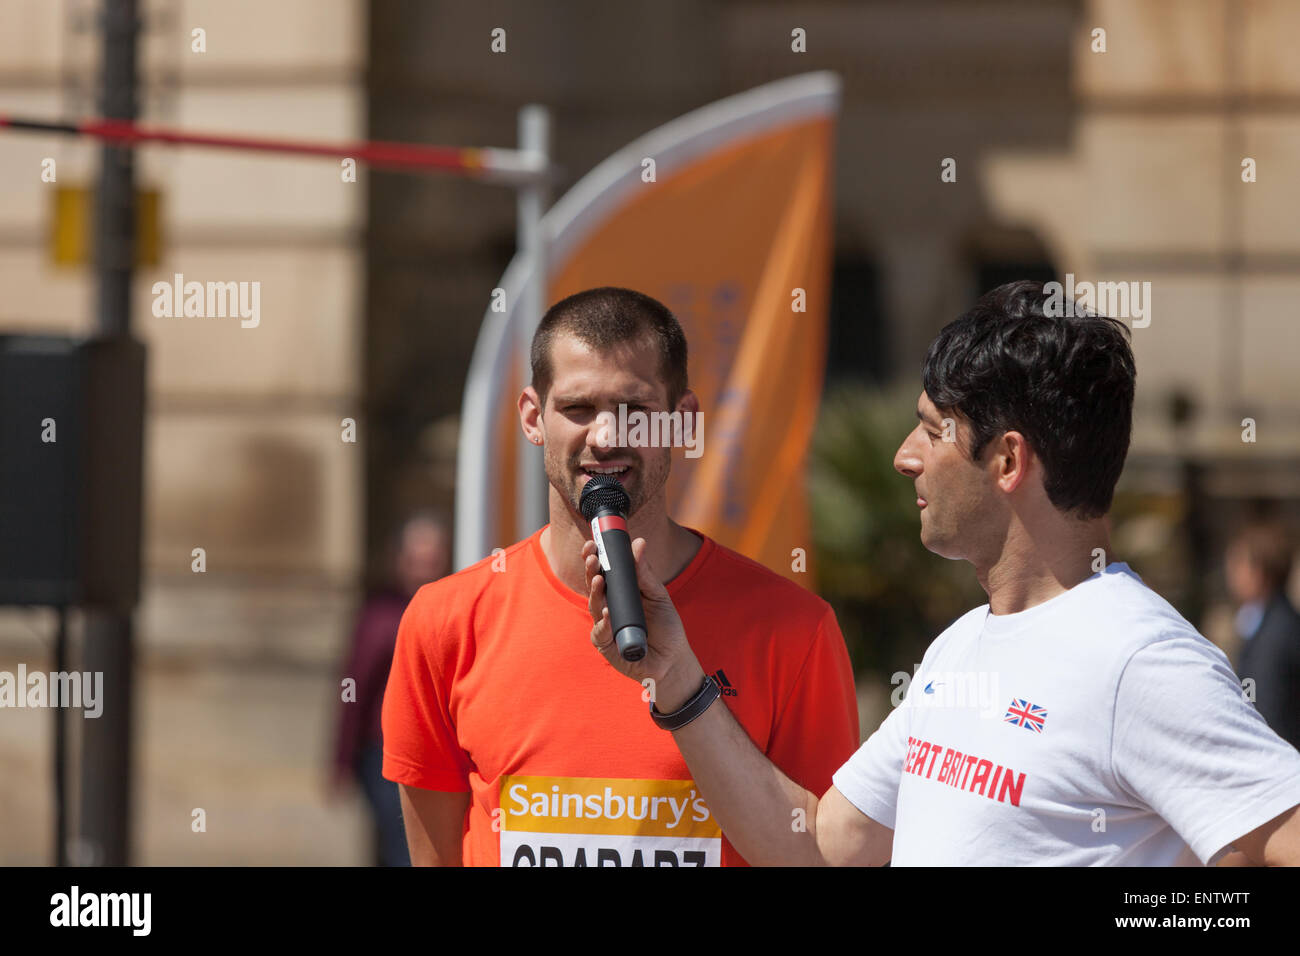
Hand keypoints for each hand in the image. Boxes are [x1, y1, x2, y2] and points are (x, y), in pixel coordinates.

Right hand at [583, 536, 704, 711]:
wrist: (673, 660)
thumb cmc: (665, 627)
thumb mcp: (658, 595)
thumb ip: (645, 572)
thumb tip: (638, 542)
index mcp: (619, 592)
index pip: (602, 570)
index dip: (595, 556)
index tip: (593, 542)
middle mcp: (608, 606)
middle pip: (593, 585)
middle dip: (590, 570)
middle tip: (592, 557)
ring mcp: (605, 625)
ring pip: (593, 606)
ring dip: (594, 592)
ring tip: (599, 579)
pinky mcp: (605, 645)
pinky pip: (600, 632)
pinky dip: (605, 622)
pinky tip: (608, 612)